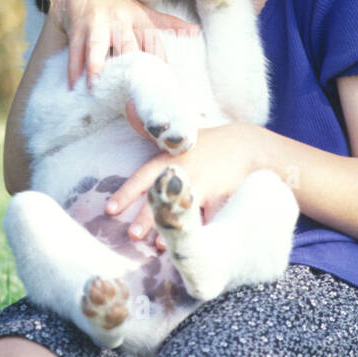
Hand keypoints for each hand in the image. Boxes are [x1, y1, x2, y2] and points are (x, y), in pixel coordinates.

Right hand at [51, 0, 200, 90]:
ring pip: (97, 46)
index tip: (160, 84)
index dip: (158, 59)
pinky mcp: (78, 28)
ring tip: (95, 88)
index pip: (153, 39)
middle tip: (129, 91)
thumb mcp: (142, 14)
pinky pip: (75, 50)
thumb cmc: (117, 9)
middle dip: (128, 65)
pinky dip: (74, 69)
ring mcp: (97, 22)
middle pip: (126, 44)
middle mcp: (119, 19)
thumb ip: (166, 24)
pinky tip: (75, 86)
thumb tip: (196, 31)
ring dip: (96, 67)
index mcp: (139, 18)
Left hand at [105, 121, 264, 247]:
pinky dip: (204, 234)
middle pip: (164, 197)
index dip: (127, 193)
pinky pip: (212, 219)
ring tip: (159, 248)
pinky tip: (194, 249)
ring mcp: (206, 186)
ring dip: (174, 227)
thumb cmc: (207, 145)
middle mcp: (186, 172)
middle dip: (147, 217)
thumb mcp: (179, 135)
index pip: (144, 176)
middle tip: (132, 235)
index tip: (110, 210)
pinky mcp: (225, 198)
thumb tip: (127, 107)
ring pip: (186, 210)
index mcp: (171, 159)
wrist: (247, 146)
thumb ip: (149, 129)